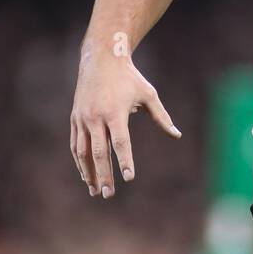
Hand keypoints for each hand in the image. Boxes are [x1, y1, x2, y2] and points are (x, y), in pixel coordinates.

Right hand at [70, 50, 179, 198]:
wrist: (101, 59)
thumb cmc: (129, 77)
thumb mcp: (148, 94)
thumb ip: (162, 116)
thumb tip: (177, 134)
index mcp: (115, 112)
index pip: (120, 142)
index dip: (125, 160)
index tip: (129, 177)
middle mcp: (96, 117)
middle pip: (99, 152)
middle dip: (104, 175)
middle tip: (109, 194)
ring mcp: (82, 118)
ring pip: (83, 151)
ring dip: (89, 172)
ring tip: (96, 191)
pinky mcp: (75, 118)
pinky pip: (75, 144)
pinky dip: (80, 161)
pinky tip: (86, 175)